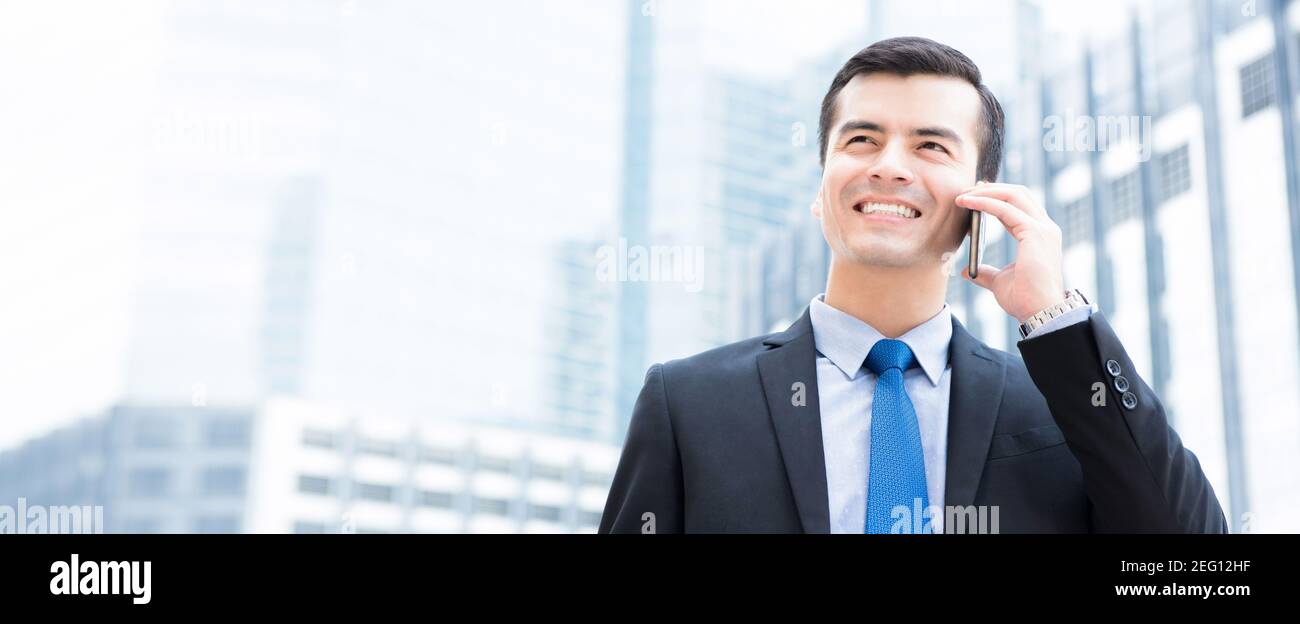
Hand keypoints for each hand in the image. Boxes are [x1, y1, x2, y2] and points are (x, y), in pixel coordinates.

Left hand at [956, 182, 1065, 322]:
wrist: (1040, 313)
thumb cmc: (1025, 300)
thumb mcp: (1000, 282)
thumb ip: (986, 272)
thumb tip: (968, 271)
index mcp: (1040, 235)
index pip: (1019, 205)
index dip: (996, 196)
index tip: (973, 195)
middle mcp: (1045, 228)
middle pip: (1018, 193)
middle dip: (990, 188)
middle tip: (965, 191)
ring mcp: (1042, 229)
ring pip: (1013, 195)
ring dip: (985, 192)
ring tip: (962, 196)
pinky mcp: (1034, 233)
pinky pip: (1004, 209)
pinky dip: (984, 202)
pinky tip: (967, 203)